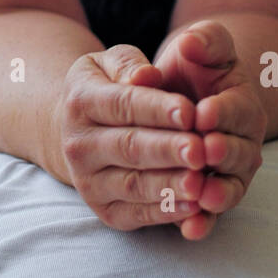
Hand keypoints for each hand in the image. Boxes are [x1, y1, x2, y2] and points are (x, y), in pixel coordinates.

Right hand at [57, 43, 209, 231]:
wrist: (77, 132)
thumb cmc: (107, 89)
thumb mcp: (110, 63)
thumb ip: (129, 64)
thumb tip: (146, 75)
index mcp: (81, 101)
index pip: (122, 104)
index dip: (156, 109)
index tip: (190, 111)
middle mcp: (79, 144)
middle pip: (128, 147)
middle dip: (167, 150)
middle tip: (200, 150)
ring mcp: (88, 181)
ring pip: (134, 185)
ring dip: (169, 185)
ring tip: (200, 181)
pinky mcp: (104, 210)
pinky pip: (136, 215)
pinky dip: (165, 213)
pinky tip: (193, 207)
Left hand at [153, 20, 267, 240]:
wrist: (187, 97)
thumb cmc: (195, 70)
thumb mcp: (203, 48)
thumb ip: (204, 40)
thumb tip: (191, 41)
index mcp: (242, 105)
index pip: (237, 110)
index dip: (221, 112)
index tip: (201, 112)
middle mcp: (243, 143)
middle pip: (238, 152)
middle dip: (222, 153)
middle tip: (203, 151)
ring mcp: (229, 174)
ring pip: (229, 186)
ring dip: (217, 193)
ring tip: (201, 196)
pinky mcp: (210, 197)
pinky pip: (210, 213)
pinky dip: (203, 222)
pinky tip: (189, 230)